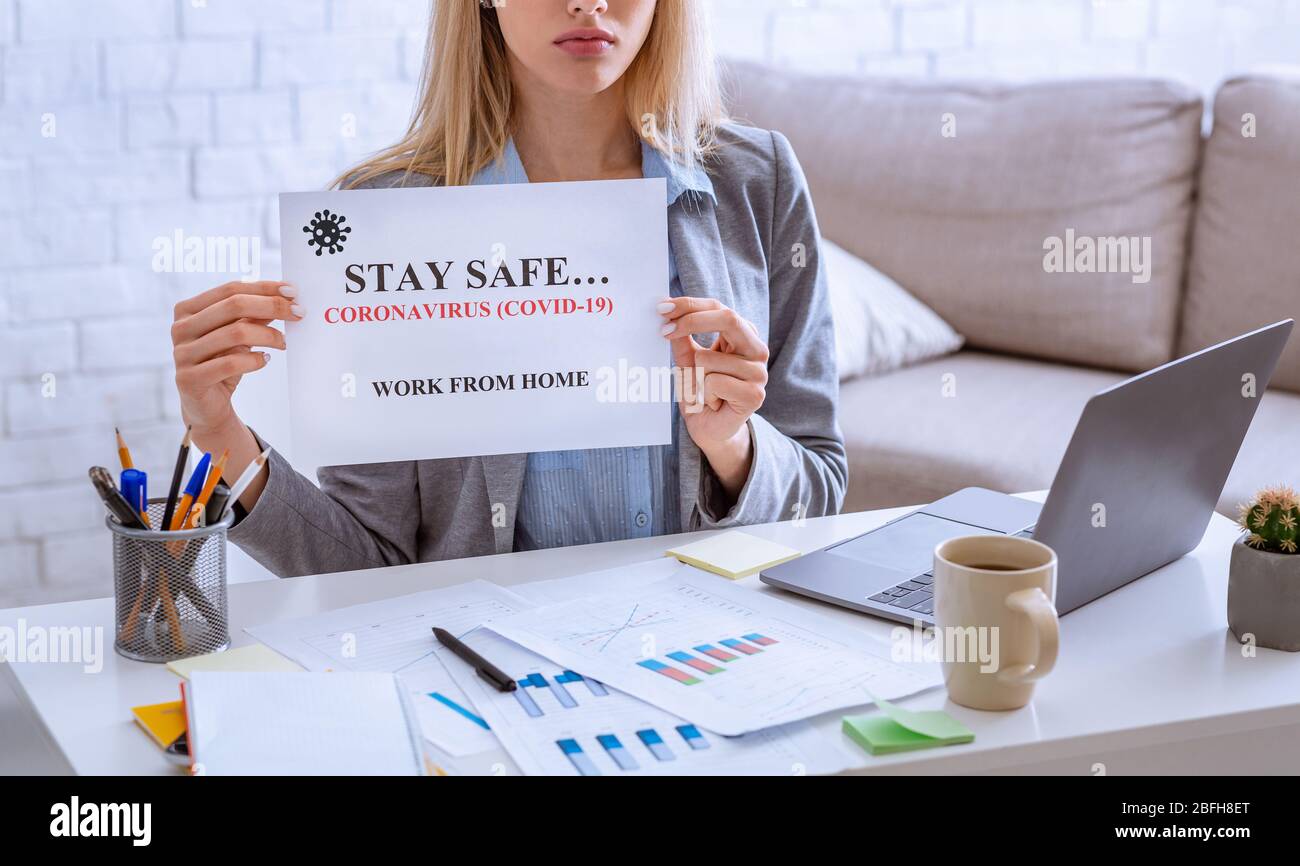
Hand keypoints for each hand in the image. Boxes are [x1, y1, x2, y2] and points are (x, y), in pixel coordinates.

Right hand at [171, 280, 301, 436]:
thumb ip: (254, 315)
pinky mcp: (189, 379)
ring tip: (284, 343)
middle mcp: (180, 328)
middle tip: (299, 314)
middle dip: (272, 306)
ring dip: (269, 335)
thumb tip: (286, 296)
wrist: (207, 406)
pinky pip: (230, 363)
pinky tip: (265, 360)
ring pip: (236, 333)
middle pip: (234, 306)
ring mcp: (182, 354)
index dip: (264, 288)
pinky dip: (254, 360)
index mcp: (187, 310)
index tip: (293, 292)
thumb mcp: (238, 335)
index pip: (230, 290)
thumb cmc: (223, 363)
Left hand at [660, 297, 768, 498]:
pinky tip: (714, 403)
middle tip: (664, 330)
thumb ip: (682, 338)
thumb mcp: (688, 360)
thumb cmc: (701, 392)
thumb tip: (668, 313)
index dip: (690, 305)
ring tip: (703, 390)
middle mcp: (756, 349)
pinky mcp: (754, 395)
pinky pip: (714, 382)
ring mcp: (759, 372)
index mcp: (743, 335)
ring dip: (695, 376)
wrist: (711, 430)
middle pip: (728, 319)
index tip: (662, 307)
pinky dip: (704, 393)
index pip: (718, 307)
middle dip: (691, 321)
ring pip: (709, 358)